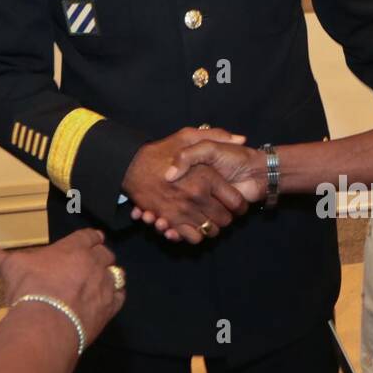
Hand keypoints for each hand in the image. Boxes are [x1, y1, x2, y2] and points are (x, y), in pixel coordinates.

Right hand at [0, 228, 124, 344]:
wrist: (47, 321)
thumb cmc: (30, 287)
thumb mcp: (11, 268)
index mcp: (73, 248)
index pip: (88, 235)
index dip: (90, 237)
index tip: (92, 239)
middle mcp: (93, 262)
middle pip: (106, 253)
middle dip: (101, 256)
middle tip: (95, 262)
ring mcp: (104, 285)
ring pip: (116, 274)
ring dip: (110, 276)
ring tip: (103, 281)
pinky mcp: (109, 307)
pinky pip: (120, 297)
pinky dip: (115, 297)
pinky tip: (108, 301)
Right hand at [123, 127, 249, 243]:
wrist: (131, 164)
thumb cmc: (162, 149)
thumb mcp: (189, 135)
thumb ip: (217, 135)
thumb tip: (241, 139)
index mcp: (206, 177)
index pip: (235, 202)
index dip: (238, 205)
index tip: (236, 204)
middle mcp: (197, 196)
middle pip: (225, 220)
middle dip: (226, 218)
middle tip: (221, 212)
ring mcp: (183, 210)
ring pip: (210, 231)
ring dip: (210, 228)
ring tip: (207, 219)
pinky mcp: (171, 221)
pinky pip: (191, 237)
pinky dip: (194, 235)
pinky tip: (193, 226)